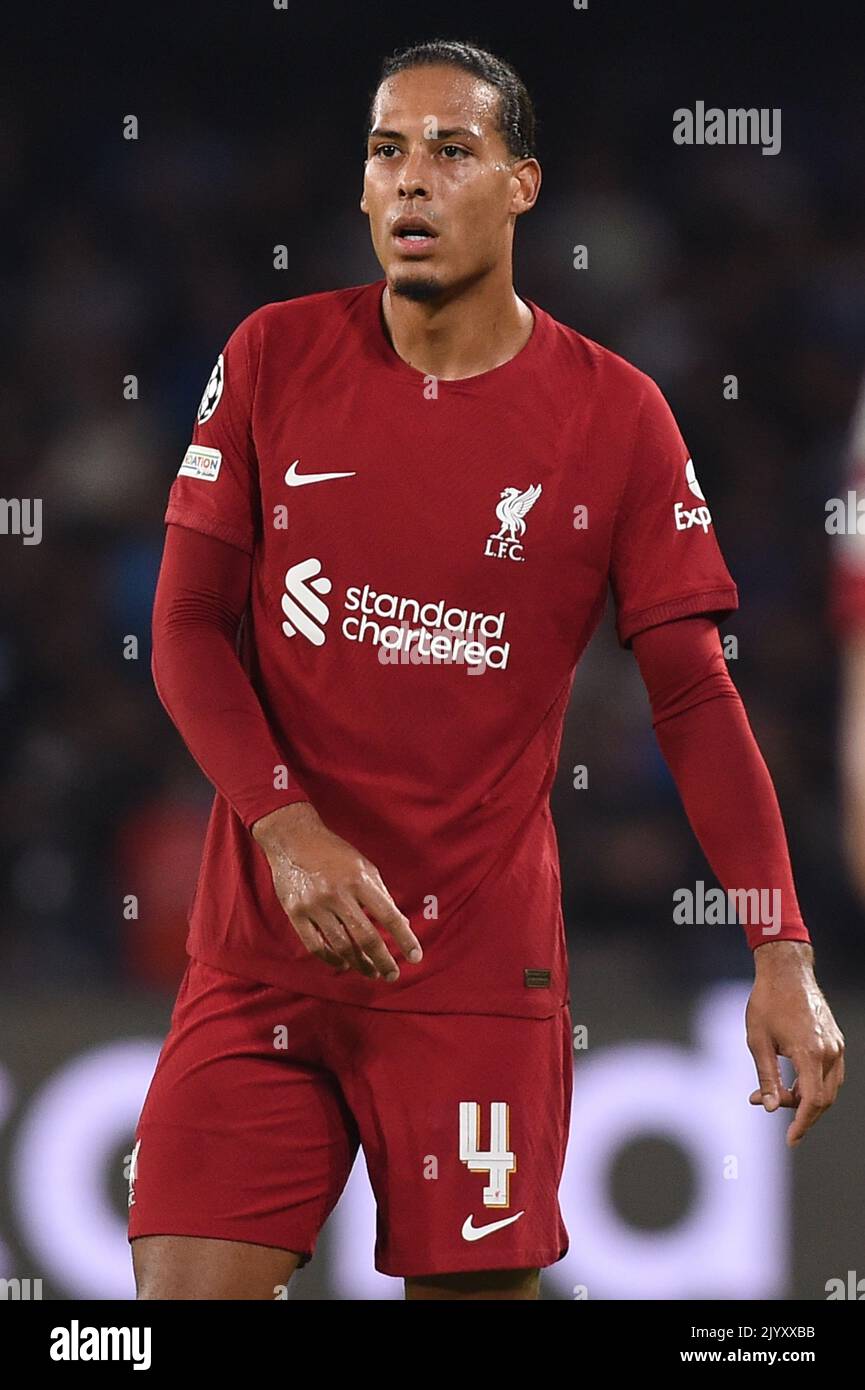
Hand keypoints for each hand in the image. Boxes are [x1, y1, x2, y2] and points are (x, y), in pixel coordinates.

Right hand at [251, 802, 421, 981]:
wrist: (292, 838)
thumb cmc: (333, 852)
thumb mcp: (363, 866)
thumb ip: (382, 895)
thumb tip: (402, 924)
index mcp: (359, 880)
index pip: (388, 915)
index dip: (404, 938)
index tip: (416, 957)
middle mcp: (337, 894)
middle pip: (366, 937)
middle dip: (383, 960)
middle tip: (392, 975)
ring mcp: (315, 905)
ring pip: (342, 946)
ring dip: (360, 964)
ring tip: (371, 972)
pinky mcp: (295, 913)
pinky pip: (316, 945)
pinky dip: (332, 959)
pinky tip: (344, 964)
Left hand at [746, 941, 844, 1146]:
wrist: (786, 971)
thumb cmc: (767, 1002)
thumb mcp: (757, 1041)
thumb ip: (766, 1078)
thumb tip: (770, 1108)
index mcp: (810, 1053)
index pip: (813, 1101)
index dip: (802, 1124)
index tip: (791, 1139)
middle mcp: (830, 1052)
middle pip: (822, 1099)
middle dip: (796, 1110)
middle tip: (764, 1102)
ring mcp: (836, 1045)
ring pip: (828, 1088)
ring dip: (804, 1098)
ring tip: (774, 1091)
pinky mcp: (835, 1040)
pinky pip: (829, 1073)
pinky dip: (812, 1084)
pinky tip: (789, 1080)